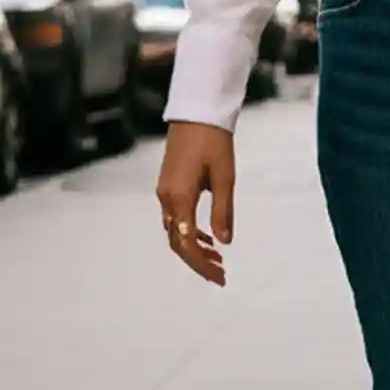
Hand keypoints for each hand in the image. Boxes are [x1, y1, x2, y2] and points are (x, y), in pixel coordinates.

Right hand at [155, 121, 234, 286]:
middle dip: (198, 262)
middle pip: (178, 241)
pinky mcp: (168, 185)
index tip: (220, 276)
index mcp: (179, 197)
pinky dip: (190, 232)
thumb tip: (224, 242)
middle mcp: (167, 197)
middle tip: (221, 275)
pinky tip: (208, 237)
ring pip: (176, 231)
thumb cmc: (214, 142)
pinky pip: (176, 218)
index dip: (201, 264)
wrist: (197, 113)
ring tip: (218, 259)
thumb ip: (223, 211)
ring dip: (195, 248)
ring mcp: (165, 191)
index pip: (186, 243)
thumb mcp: (224, 178)